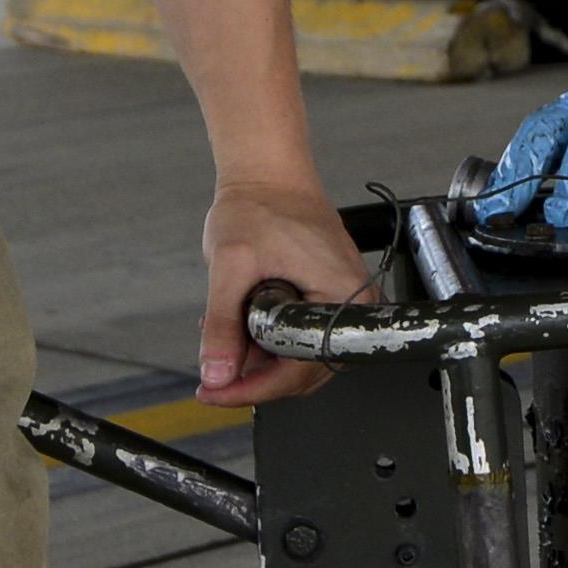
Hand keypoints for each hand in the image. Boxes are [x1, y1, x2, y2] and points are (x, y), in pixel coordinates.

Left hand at [197, 174, 368, 406]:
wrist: (268, 174)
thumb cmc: (260, 205)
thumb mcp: (231, 267)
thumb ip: (223, 325)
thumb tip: (217, 374)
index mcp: (343, 296)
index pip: (304, 367)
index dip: (256, 388)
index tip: (218, 392)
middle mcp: (354, 304)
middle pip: (306, 369)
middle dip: (255, 377)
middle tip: (213, 377)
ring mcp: (343, 301)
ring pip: (301, 356)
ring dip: (259, 358)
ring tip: (223, 340)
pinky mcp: (327, 298)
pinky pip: (301, 336)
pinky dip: (268, 340)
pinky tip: (239, 325)